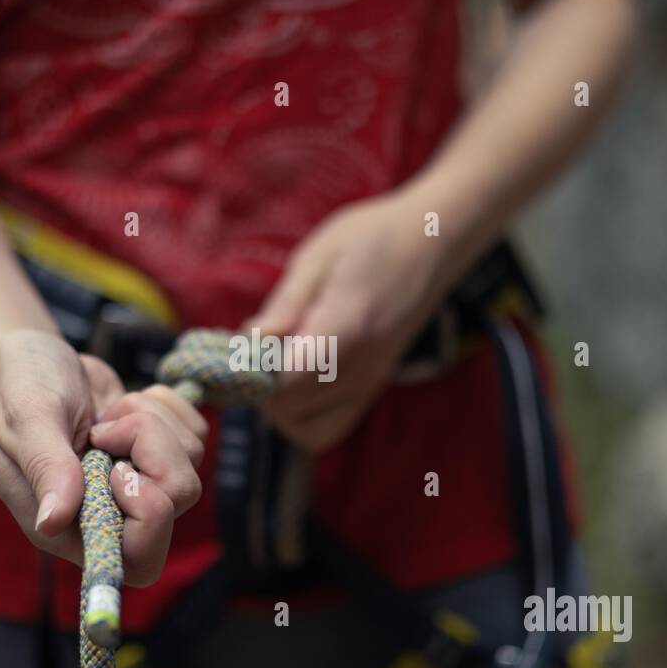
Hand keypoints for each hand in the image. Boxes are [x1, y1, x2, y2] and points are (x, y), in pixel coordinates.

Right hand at [0, 329, 206, 586]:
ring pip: (191, 464)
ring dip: (152, 423)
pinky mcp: (155, 451)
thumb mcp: (26, 419)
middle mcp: (109, 513)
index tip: (115, 468)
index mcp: (71, 527)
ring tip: (105, 414)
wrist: (24, 360)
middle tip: (107, 429)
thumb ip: (46, 467)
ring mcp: (137, 483)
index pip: (140, 560)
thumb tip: (52, 523)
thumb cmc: (14, 389)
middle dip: (156, 451)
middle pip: (179, 500)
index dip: (147, 512)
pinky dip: (167, 408)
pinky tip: (124, 403)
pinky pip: (195, 436)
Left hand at [246, 192, 449, 451]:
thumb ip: (285, 305)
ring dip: (277, 407)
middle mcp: (362, 366)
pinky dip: (301, 414)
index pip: (287, 380)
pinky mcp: (372, 388)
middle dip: (257, 388)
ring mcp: (370, 382)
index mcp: (347, 327)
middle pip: (290, 409)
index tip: (233, 347)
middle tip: (248, 350)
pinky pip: (327, 426)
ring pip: (306, 429)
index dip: (250, 373)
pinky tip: (293, 376)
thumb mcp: (319, 255)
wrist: (433, 244)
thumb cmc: (371, 238)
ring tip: (271, 365)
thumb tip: (249, 342)